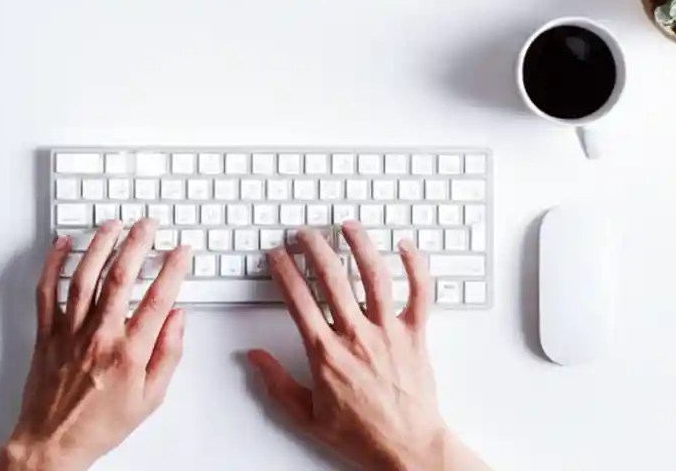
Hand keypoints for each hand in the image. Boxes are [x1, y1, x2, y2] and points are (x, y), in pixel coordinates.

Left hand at [0, 219, 190, 470]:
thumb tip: (178, 319)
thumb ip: (168, 355)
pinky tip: (62, 244)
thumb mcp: (150, 398)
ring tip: (113, 224)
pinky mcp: (46, 334)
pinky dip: (53, 264)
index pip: (157, 300)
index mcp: (129, 354)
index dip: (173, 269)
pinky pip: (47, 291)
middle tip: (148, 224)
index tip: (181, 251)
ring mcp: (69, 332)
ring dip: (100, 244)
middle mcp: (99, 337)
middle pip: (120, 277)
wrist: (52, 443)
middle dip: (137, 243)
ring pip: (84, 276)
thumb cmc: (100, 425)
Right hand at [248, 221, 489, 470]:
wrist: (407, 449)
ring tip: (347, 226)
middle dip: (314, 248)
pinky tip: (406, 246)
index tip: (277, 255)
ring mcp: (389, 332)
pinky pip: (420, 293)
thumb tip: (254, 357)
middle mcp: (357, 336)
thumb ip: (277, 383)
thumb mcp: (306, 415)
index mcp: (326, 354)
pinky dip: (416, 266)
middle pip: (332, 278)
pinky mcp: (416, 335)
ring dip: (359, 245)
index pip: (298, 299)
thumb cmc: (361, 434)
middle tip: (304, 233)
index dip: (284, 271)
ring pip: (374, 276)